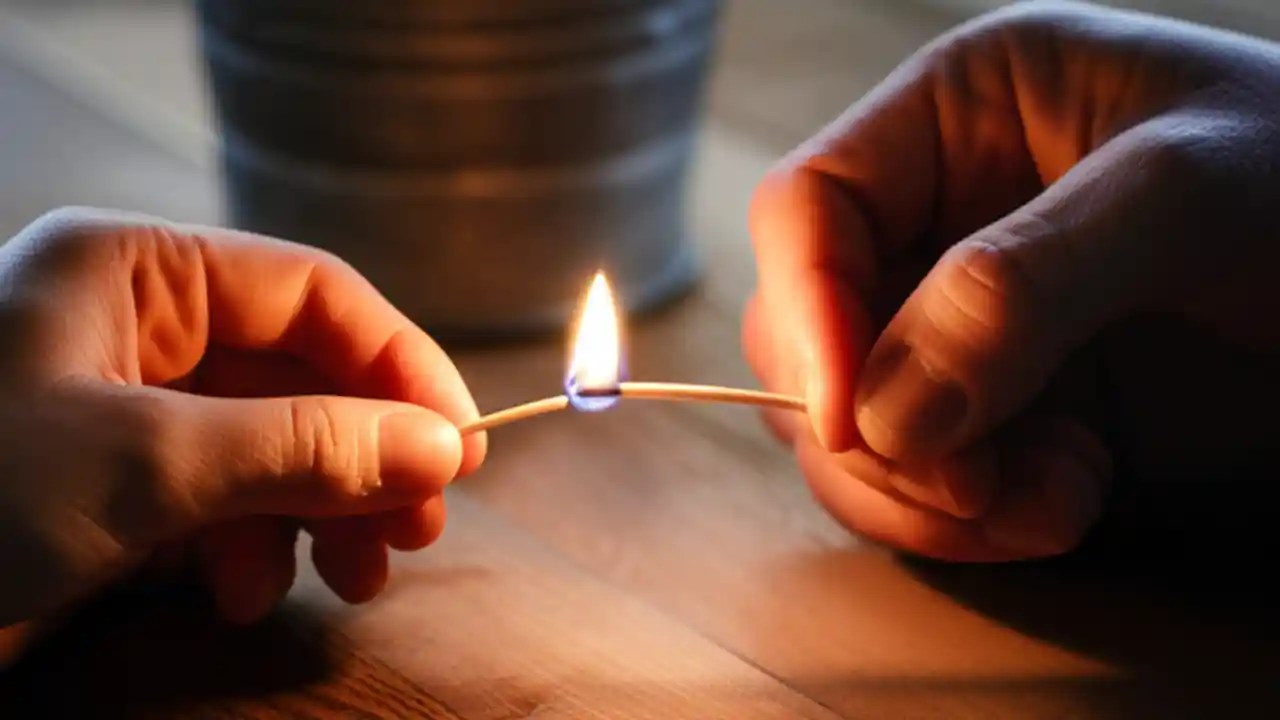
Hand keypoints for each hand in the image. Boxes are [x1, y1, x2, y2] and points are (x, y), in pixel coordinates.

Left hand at [0, 207, 484, 631]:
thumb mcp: (153, 465)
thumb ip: (309, 446)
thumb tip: (443, 447)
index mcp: (137, 271)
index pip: (315, 293)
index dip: (402, 364)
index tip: (462, 444)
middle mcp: (138, 327)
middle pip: (303, 374)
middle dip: (365, 455)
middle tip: (420, 527)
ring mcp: (127, 407)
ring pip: (273, 443)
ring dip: (321, 512)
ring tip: (359, 578)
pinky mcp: (116, 482)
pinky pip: (224, 496)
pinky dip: (253, 547)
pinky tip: (247, 595)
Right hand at [744, 1, 1279, 560]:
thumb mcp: (1187, 198)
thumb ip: (1026, 284)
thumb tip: (881, 414)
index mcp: (955, 116)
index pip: (808, 210)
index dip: (808, 314)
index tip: (854, 421)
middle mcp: (933, 218)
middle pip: (805, 333)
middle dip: (870, 429)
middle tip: (966, 485)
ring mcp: (955, 323)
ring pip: (847, 422)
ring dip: (923, 490)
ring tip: (1048, 501)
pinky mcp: (992, 410)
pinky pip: (916, 478)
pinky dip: (969, 517)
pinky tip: (1067, 503)